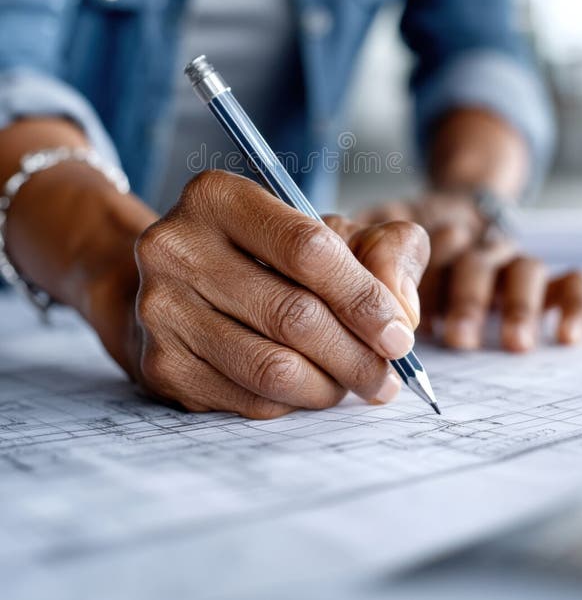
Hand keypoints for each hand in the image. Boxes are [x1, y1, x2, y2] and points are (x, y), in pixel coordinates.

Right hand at [120, 171, 429, 417]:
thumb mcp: (328, 230)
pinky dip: (294, 403)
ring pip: (272, 367)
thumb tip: (401, 309)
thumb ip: (384, 249)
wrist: (179, 286)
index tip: (398, 333)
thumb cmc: (268, 254)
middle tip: (388, 376)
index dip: (363, 297)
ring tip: (354, 382)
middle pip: (293, 314)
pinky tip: (309, 386)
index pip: (308, 248)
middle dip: (356, 354)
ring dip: (330, 386)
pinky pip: (249, 400)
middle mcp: (176, 247)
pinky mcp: (162, 366)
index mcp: (218, 197)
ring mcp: (162, 309)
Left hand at [353, 192, 581, 352]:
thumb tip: (327, 284)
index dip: (413, 276)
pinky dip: (571, 304)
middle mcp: (465, 239)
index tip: (405, 317)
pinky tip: (565, 335)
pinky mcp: (532, 273)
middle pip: (474, 258)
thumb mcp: (364, 238)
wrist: (445, 211)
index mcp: (417, 229)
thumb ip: (347, 250)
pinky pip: (565, 281)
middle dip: (467, 298)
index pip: (419, 242)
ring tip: (511, 344)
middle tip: (457, 340)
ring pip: (519, 267)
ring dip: (515, 304)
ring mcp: (501, 254)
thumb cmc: (391, 247)